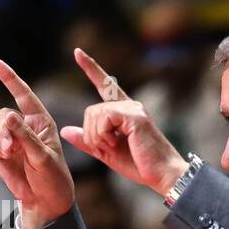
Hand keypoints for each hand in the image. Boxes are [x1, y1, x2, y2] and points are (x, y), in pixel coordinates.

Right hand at [0, 60, 73, 228]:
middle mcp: (23, 125)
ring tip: (4, 154)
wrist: (44, 200)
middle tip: (9, 149)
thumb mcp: (43, 158)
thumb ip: (25, 137)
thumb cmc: (52, 179)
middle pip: (1, 114)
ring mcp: (9, 136)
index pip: (24, 95)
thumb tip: (8, 115)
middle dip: (1, 131)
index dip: (10, 79)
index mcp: (41, 122)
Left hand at [60, 48, 188, 195]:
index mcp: (124, 112)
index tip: (77, 52)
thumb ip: (88, 141)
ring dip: (97, 136)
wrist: (162, 175)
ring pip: (95, 114)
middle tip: (107, 148)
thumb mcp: (107, 153)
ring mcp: (132, 109)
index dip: (91, 68)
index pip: (104, 86)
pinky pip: (104, 117)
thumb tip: (66, 130)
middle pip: (91, 111)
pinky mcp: (134, 116)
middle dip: (92, 134)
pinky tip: (116, 143)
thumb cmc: (140, 165)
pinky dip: (103, 134)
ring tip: (114, 147)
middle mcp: (129, 106)